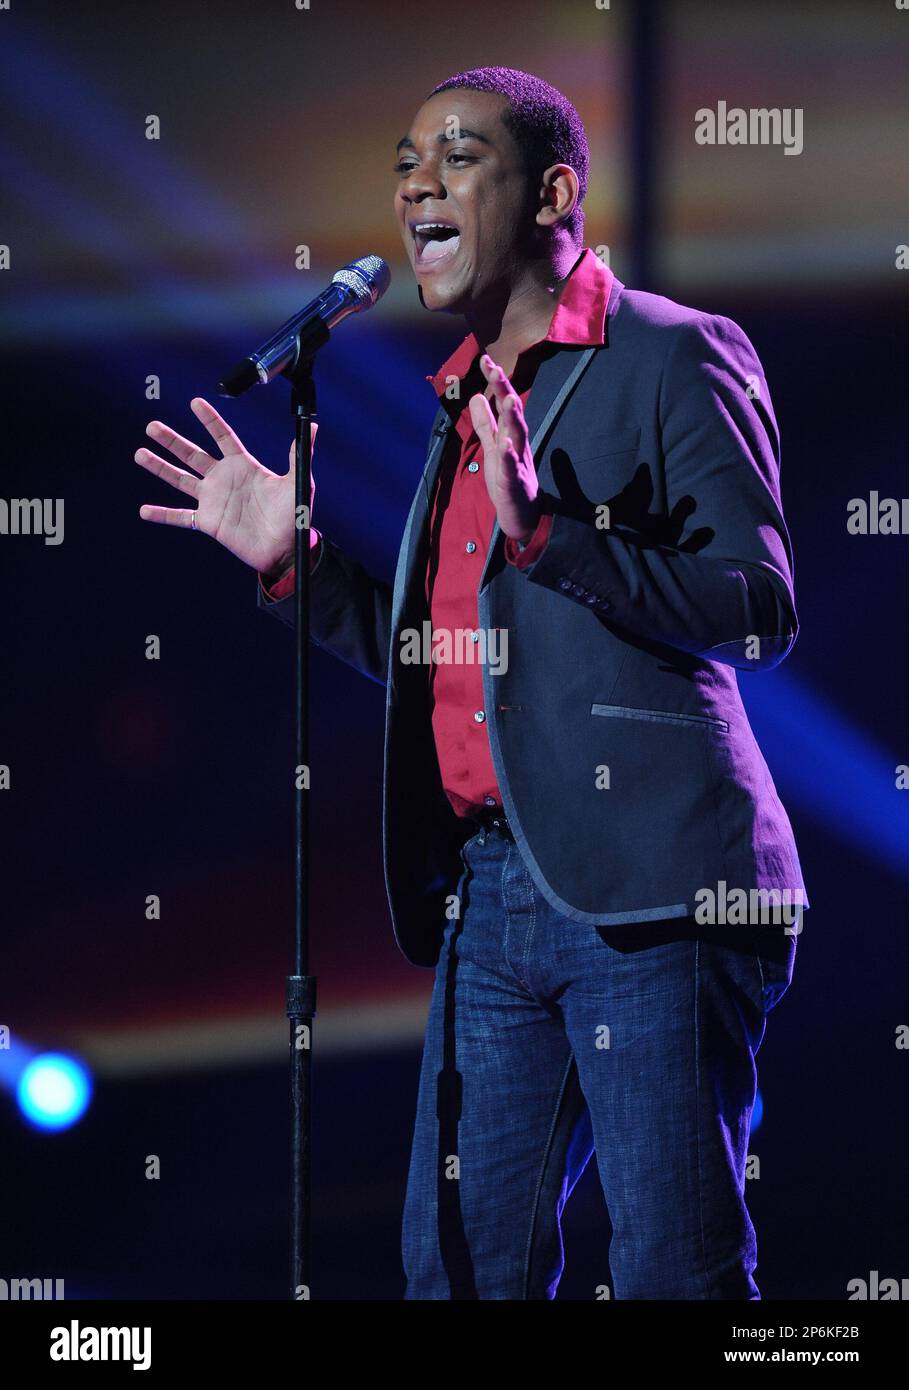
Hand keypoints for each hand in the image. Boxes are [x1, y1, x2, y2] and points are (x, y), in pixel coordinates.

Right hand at [135, 398, 316, 575]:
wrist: (285, 548)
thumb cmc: (292, 515)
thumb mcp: (296, 482)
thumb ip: (298, 454)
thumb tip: (311, 426)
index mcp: (242, 466)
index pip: (222, 437)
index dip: (209, 420)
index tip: (195, 402)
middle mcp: (223, 479)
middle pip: (192, 454)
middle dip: (172, 440)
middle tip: (152, 426)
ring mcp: (213, 500)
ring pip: (180, 479)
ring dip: (160, 467)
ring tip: (140, 453)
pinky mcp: (208, 521)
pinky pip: (181, 517)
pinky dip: (162, 514)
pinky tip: (144, 510)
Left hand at [468, 354, 540, 542]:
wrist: (523, 517)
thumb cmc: (509, 481)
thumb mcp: (492, 449)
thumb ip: (485, 424)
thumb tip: (476, 396)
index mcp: (511, 435)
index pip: (503, 403)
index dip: (496, 382)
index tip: (485, 359)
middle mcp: (518, 445)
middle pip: (513, 413)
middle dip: (505, 390)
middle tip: (496, 367)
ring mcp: (518, 464)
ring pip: (517, 437)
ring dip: (513, 417)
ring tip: (507, 397)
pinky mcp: (514, 485)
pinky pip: (512, 469)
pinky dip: (509, 456)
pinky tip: (505, 444)